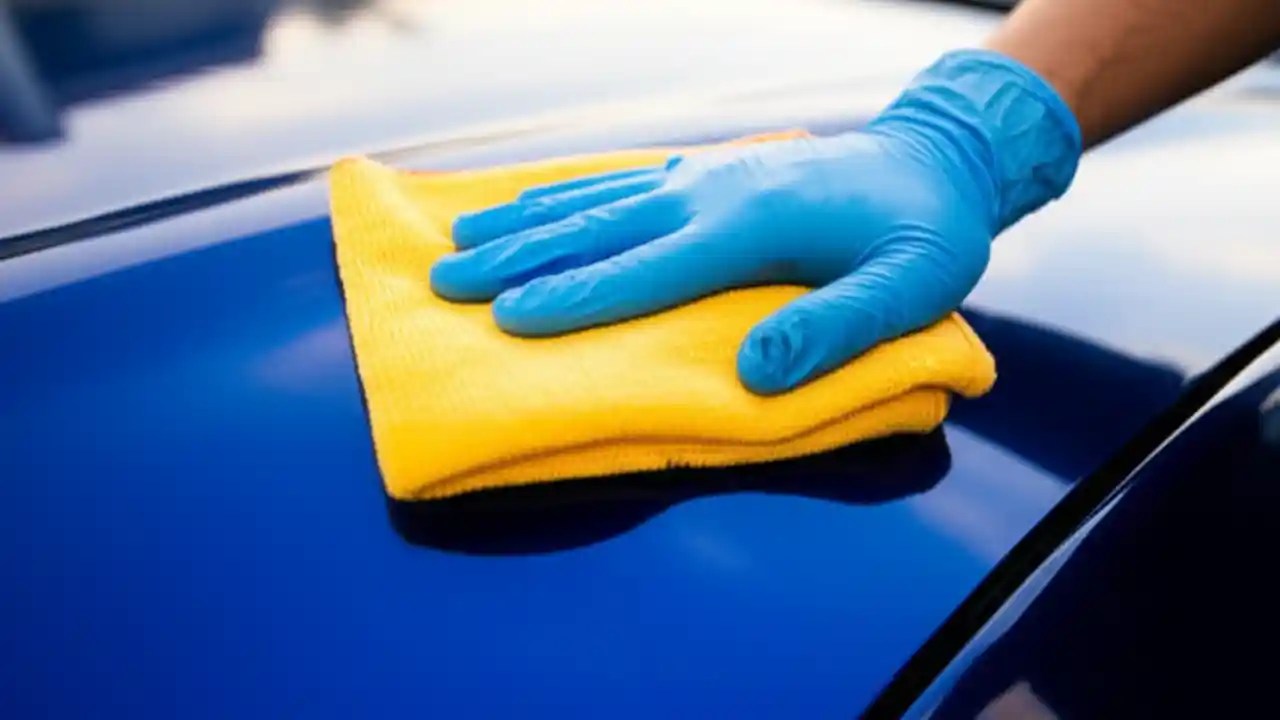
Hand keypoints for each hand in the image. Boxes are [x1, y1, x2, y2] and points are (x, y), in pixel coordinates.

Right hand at [431, 51, 1080, 393]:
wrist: (936, 156)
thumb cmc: (926, 231)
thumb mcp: (913, 286)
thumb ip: (839, 328)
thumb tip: (755, 370)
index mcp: (753, 224)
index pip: (648, 269)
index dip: (578, 297)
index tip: (507, 318)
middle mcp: (712, 192)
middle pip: (599, 230)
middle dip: (519, 261)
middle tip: (446, 285)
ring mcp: (703, 176)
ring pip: (595, 201)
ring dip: (525, 226)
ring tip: (457, 244)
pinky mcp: (705, 174)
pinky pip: (617, 183)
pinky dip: (563, 197)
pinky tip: (528, 207)